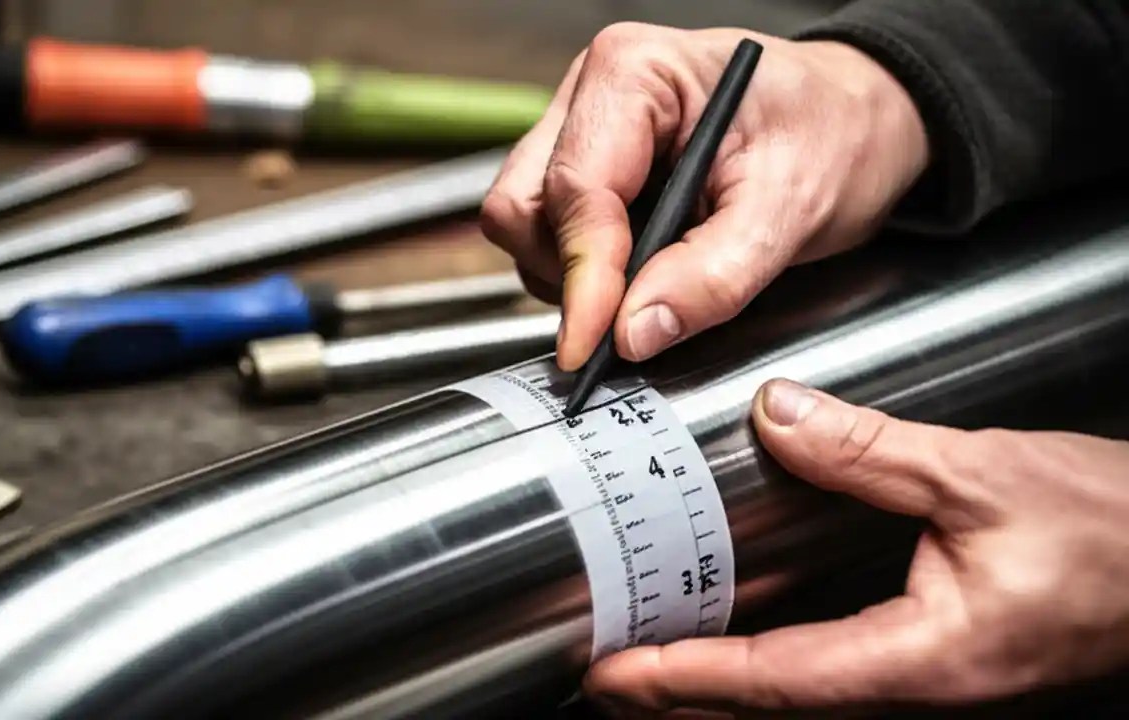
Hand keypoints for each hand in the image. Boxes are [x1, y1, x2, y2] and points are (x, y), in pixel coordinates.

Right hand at [480, 24, 928, 370]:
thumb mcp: (793, 206)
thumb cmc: (835, 133)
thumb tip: (635, 331)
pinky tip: (648, 271)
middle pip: (523, 206)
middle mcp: (594, 96)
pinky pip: (551, 237)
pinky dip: (588, 274)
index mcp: (636, 74)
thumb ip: (714, 274)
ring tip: (659, 280)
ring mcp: (582, 133)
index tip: (594, 345)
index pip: (575, 189)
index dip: (584, 276)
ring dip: (576, 278)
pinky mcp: (588, 173)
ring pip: (526, 227)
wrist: (857, 122)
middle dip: (569, 274)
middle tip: (630, 317)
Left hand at [584, 378, 1128, 715]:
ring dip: (722, 695)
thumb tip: (774, 414)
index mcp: (924, 659)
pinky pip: (836, 685)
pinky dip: (772, 676)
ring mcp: (930, 690)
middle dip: (683, 704)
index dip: (686, 681)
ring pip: (802, 706)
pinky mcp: (939, 671)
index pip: (774, 680)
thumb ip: (868, 449)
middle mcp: (919, 692)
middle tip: (606, 682)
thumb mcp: (983, 474)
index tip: (614, 677)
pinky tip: (746, 650)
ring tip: (651, 672)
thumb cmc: (1111, 531)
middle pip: (773, 713)